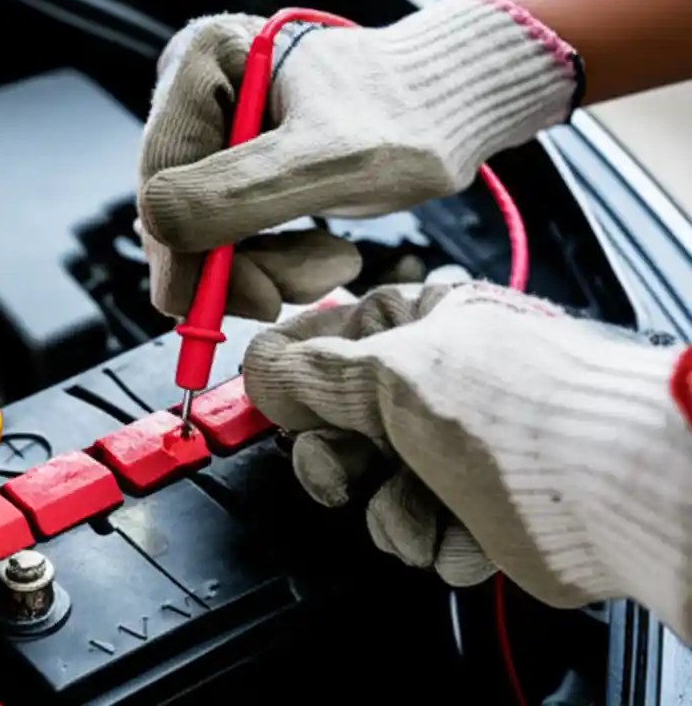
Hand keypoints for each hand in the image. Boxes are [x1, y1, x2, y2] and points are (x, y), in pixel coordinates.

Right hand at [138, 0, 578, 320]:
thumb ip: (238, 193)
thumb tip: (158, 225)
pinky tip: (326, 258)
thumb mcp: (328, 161)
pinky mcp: (235, 174)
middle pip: (173, 208)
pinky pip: (230, 243)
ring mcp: (214, 136)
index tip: (210, 303)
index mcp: (207, 60)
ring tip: (334, 264)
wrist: (454, 115)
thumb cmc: (410, 118)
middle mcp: (198, 95)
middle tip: (281, 297)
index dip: (179, 245)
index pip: (161, 169)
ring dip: (264, 273)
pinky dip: (276, 267)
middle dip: (232, 265)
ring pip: (202, 236)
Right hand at [242, 281, 688, 610]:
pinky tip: (468, 528)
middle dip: (336, 461)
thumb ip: (310, 371)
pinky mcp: (480, 513)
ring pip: (374, 492)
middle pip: (340, 427)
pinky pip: (421, 534)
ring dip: (392, 510)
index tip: (265, 406)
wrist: (609, 491)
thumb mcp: (389, 372)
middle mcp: (441, 385)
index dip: (289, 377)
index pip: (328, 340)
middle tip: (340, 473)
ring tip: (429, 503)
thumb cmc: (519, 410)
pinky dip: (437, 540)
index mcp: (424, 325)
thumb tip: (257, 366)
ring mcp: (461, 451)